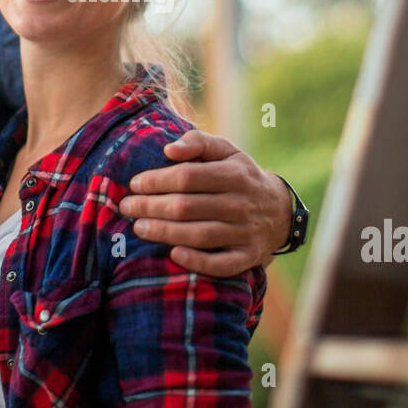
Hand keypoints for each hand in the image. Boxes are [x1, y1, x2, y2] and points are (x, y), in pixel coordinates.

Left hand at [121, 129, 291, 276]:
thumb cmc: (241, 177)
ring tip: (138, 228)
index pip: (188, 177)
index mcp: (234, 174)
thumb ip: (199, 142)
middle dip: (152, 207)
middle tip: (127, 208)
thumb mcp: (228, 152)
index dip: (157, 181)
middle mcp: (241, 204)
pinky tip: (174, 254)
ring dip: (165, 233)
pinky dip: (198, 262)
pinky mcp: (248, 257)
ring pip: (200, 235)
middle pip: (188, 207)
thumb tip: (169, 149)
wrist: (280, 211)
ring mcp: (245, 232)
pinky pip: (222, 265)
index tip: (135, 184)